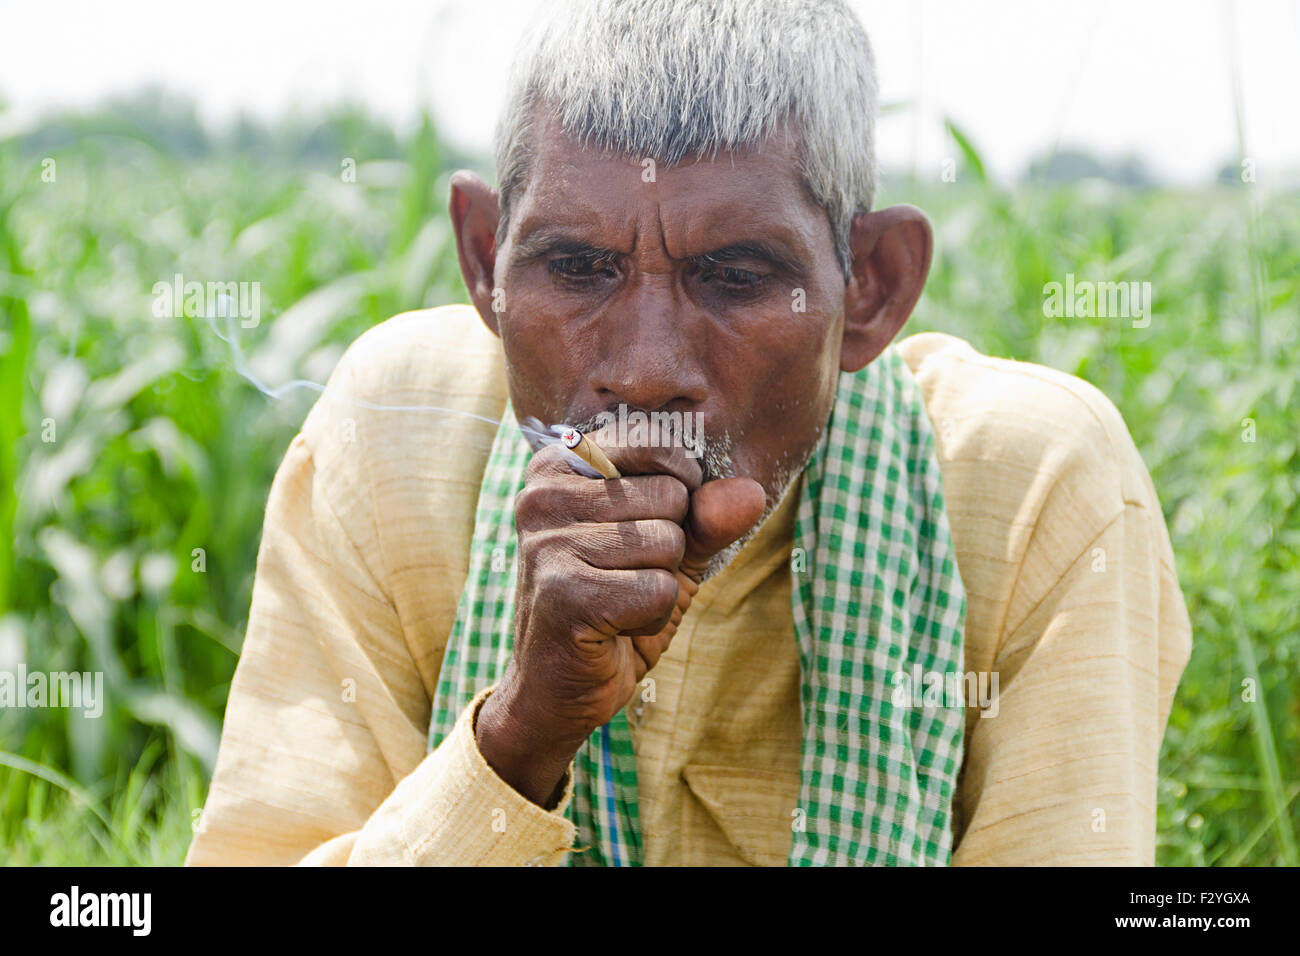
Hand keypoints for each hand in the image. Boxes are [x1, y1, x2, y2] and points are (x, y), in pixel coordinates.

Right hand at [474, 422, 765, 806]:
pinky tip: (615, 627)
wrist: (557, 687)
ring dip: (660, 583)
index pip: (659, 445)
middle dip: (669, 545)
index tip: (648, 524)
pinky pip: (658, 592)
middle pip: (670, 496)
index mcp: (561, 463)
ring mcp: (549, 543)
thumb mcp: (668, 550)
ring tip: (618, 600)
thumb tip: (751, 492)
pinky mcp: (564, 593)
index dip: (679, 491)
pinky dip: (652, 617)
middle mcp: (545, 494)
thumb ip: (708, 516)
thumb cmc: (612, 604)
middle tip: (624, 575)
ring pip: (667, 543)